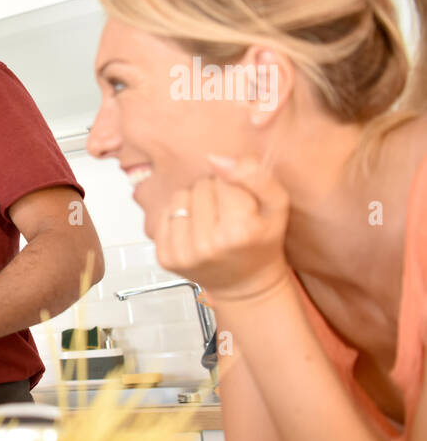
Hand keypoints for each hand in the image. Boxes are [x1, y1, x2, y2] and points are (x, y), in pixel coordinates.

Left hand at [156, 154, 290, 303]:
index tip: (243, 204)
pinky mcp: (164, 257)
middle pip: (200, 186)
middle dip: (214, 193)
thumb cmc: (262, 241)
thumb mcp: (277, 205)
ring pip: (179, 196)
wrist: (244, 282)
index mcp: (240, 232)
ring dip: (194, 202)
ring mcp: (182, 253)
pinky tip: (194, 230)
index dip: (234, 186)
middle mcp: (208, 245)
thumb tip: (215, 158)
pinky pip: (164, 214)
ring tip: (210, 220)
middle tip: (227, 214)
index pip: (224, 178)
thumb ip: (257, 175)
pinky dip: (178, 216)